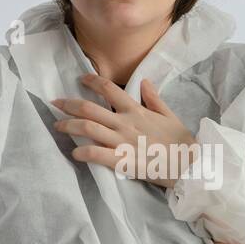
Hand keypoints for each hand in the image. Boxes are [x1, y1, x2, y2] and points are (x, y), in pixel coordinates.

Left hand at [53, 75, 196, 187]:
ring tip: (58, 126)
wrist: (189, 164)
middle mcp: (125, 123)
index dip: (92, 81)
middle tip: (56, 103)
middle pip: (90, 108)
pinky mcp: (122, 161)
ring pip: (88, 128)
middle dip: (69, 104)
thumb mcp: (170, 115)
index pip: (109, 89)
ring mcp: (122, 142)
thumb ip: (154, 98)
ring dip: (69, 125)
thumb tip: (144, 81)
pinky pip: (96, 154)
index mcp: (137, 110)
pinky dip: (82, 152)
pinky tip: (75, 153)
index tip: (81, 79)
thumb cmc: (181, 142)